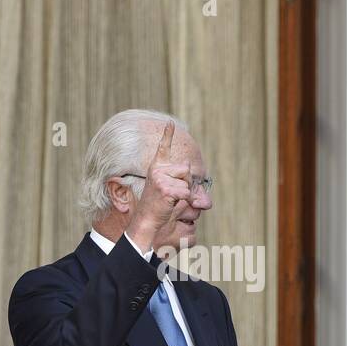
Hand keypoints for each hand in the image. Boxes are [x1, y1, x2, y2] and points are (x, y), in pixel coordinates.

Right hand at [128, 122, 190, 250]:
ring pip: (187, 182)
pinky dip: (184, 201)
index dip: (167, 135)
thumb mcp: (170, 191)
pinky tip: (170, 204)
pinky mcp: (165, 188)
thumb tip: (200, 189)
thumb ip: (185, 185)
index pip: (163, 149)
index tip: (170, 124)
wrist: (146, 222)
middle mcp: (157, 170)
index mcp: (156, 168)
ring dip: (185, 193)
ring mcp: (160, 178)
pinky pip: (186, 192)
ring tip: (171, 200)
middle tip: (173, 195)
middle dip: (186, 183)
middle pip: (186, 169)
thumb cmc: (158, 208)